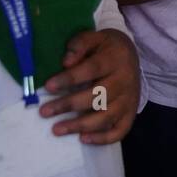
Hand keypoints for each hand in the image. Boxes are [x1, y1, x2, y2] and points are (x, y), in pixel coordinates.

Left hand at [41, 29, 140, 143]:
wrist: (131, 55)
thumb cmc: (106, 48)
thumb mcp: (95, 37)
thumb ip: (80, 45)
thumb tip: (66, 62)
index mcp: (115, 59)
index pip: (92, 69)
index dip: (70, 78)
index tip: (48, 86)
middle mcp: (125, 81)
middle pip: (98, 96)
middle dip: (69, 105)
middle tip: (44, 111)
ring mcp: (129, 99)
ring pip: (106, 117)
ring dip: (81, 125)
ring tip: (57, 129)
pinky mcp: (130, 113)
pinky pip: (120, 130)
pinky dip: (103, 139)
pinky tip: (83, 139)